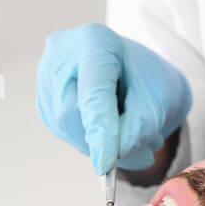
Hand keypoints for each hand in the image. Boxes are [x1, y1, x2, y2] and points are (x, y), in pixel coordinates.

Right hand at [36, 23, 191, 174]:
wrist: (138, 74)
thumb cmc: (150, 80)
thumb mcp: (159, 101)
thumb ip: (138, 128)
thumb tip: (111, 157)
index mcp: (94, 40)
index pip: (94, 91)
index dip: (100, 130)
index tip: (107, 164)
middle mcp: (61, 52)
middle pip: (72, 111)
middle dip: (102, 141)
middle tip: (142, 153)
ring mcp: (47, 74)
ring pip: (65, 126)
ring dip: (99, 144)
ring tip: (133, 137)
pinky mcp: (45, 97)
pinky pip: (62, 130)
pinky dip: (89, 141)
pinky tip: (110, 132)